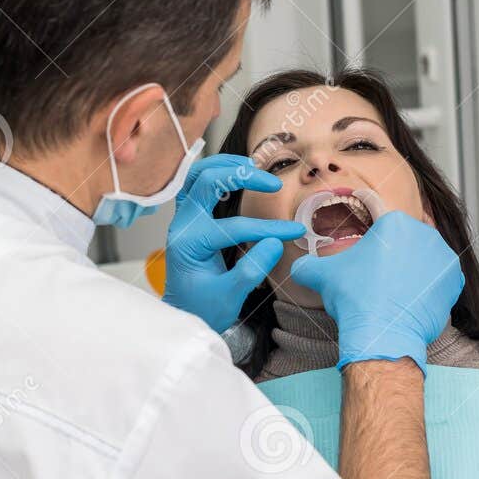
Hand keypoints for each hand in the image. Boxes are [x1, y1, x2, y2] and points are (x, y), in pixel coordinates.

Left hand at [160, 155, 305, 331]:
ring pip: (197, 174)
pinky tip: (239, 172)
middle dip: (242, 176)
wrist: (185, 313)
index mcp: (191, 244)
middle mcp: (183, 225)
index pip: (234, 226)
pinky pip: (197, 183)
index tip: (295, 231)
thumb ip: (251, 270)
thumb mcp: (230, 297)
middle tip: (273, 183)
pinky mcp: (190, 218)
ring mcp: (184, 218)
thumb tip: (275, 242)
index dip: (268, 228)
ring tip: (255, 167)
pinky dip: (217, 172)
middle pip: (206, 181)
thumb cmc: (204, 308)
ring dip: (225, 165)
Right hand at [289, 211, 463, 370]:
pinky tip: (412, 297)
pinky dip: (429, 285)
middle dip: (392, 251)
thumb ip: (308, 265)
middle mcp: (424, 233)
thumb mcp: (322, 276)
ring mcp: (443, 257)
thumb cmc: (357, 300)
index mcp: (394, 222)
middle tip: (378, 272)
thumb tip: (299, 267)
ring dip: (412, 266)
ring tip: (395, 287)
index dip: (366, 217)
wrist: (383, 334)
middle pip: (403, 237)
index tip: (364, 220)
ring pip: (423, 256)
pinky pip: (439, 277)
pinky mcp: (454, 280)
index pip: (378, 213)